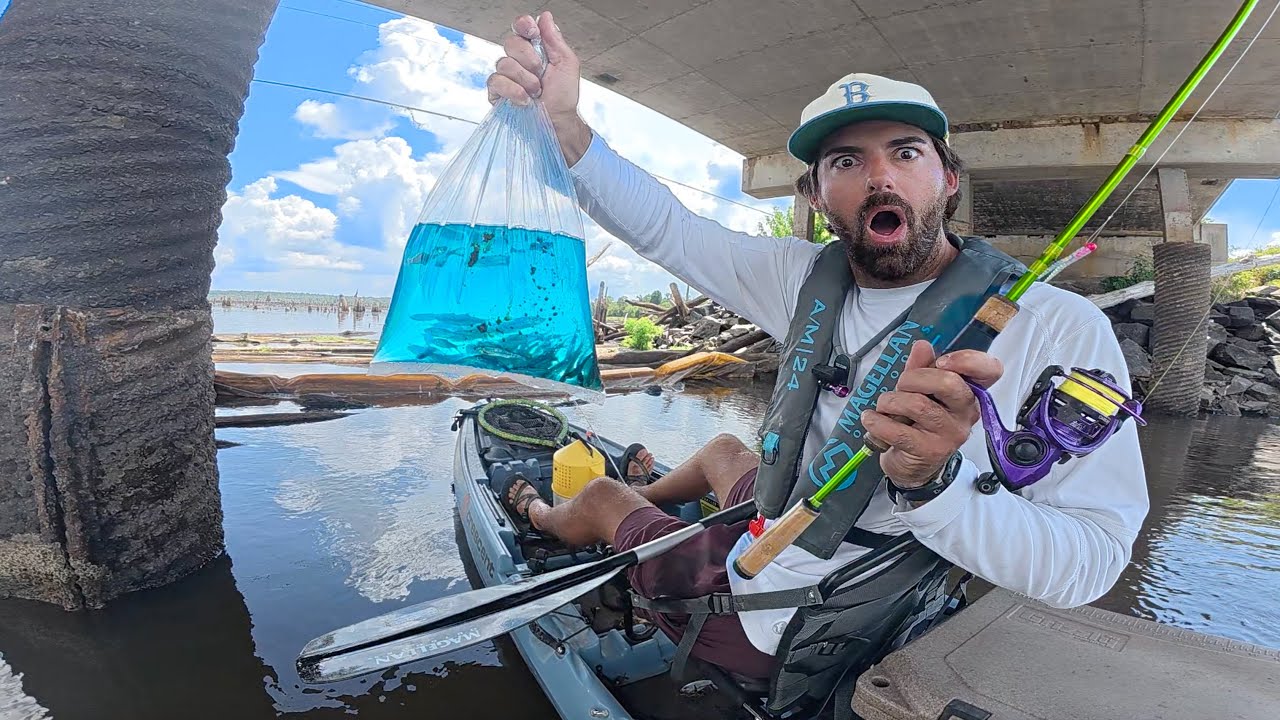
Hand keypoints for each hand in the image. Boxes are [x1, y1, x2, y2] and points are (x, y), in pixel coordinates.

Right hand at [486, 11, 591, 163]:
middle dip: (529, 60)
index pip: (521, 27)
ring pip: (504, 63)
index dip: (524, 25)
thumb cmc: (564, 97)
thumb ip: (555, 40)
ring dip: (525, 80)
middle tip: (541, 74)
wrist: (558, 123)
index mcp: (535, 49)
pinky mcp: (497, 92)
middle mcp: (518, 59)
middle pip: (511, 42)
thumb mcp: (567, 64)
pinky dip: (513, 91)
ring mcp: (506, 76)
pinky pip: (496, 81)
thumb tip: (545, 17)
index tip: (533, 32)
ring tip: (536, 91)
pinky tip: (525, 99)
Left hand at [861, 341, 1002, 487]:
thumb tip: (922, 346)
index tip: (941, 361)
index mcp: (968, 393)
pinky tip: (872, 419)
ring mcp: (949, 434)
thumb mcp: (919, 391)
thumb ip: (920, 368)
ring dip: (890, 401)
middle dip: (913, 378)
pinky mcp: (929, 451)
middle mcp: (965, 413)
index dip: (969, 360)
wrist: (912, 465)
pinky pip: (898, 430)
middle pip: (948, 382)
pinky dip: (877, 421)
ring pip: (918, 404)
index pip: (989, 371)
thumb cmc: (918, 424)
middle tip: (901, 386)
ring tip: (884, 407)